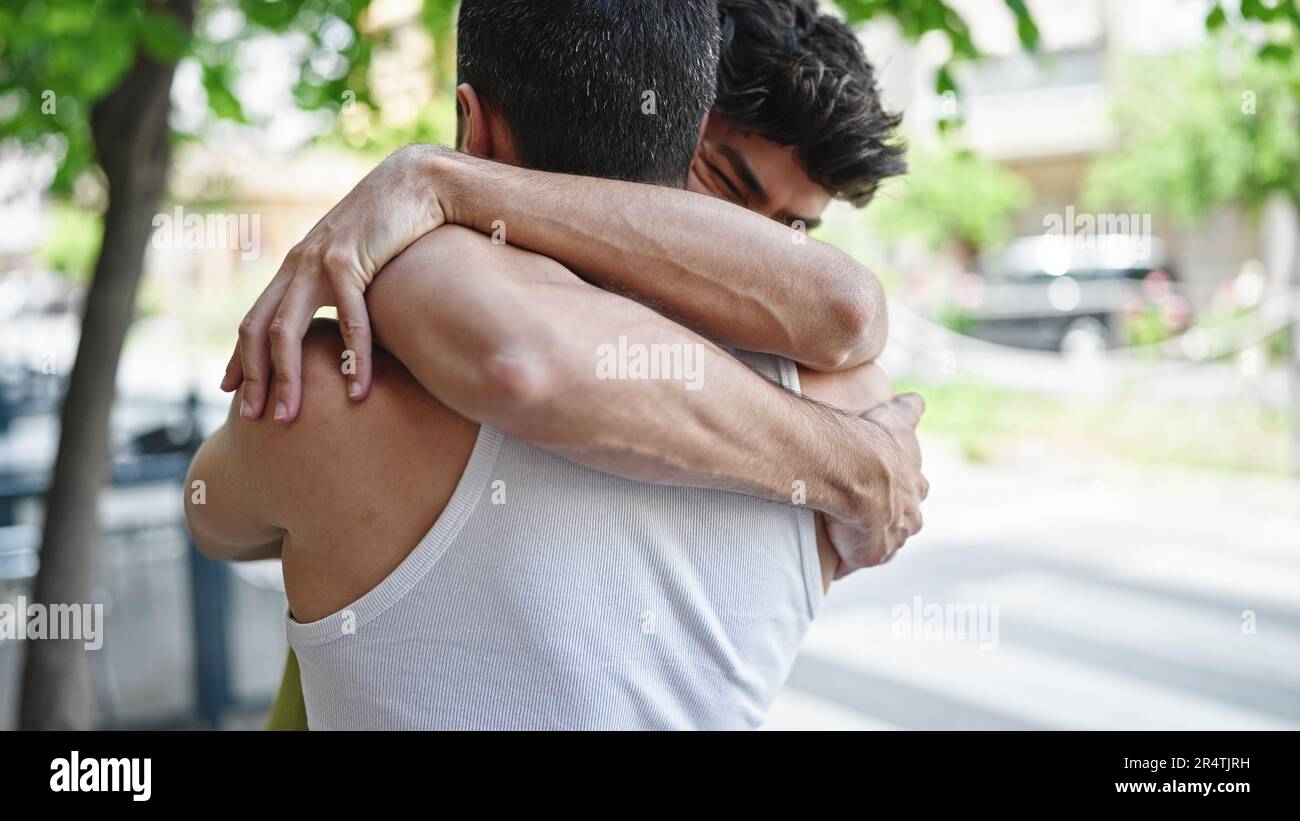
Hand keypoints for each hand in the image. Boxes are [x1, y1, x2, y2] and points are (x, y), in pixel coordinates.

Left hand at [221, 145, 450, 421]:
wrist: (418, 183)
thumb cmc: (396, 227)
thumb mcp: (360, 262)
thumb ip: (346, 291)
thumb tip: (349, 326)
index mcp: (297, 267)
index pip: (254, 319)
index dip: (240, 357)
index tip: (231, 390)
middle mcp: (298, 264)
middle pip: (258, 330)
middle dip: (253, 377)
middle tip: (253, 417)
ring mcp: (318, 262)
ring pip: (286, 331)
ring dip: (286, 379)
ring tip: (290, 416)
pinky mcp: (348, 260)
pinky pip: (346, 322)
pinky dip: (351, 360)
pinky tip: (356, 390)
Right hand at [825, 392, 927, 576]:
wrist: (858, 470)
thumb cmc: (875, 442)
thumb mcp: (897, 418)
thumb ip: (908, 409)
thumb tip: (916, 400)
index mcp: (916, 488)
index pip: (914, 494)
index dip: (901, 494)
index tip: (886, 491)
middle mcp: (910, 517)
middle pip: (903, 525)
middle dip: (890, 523)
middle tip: (867, 518)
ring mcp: (892, 539)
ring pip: (884, 545)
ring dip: (867, 542)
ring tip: (845, 538)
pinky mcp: (871, 555)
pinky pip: (855, 562)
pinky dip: (845, 559)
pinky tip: (831, 556)